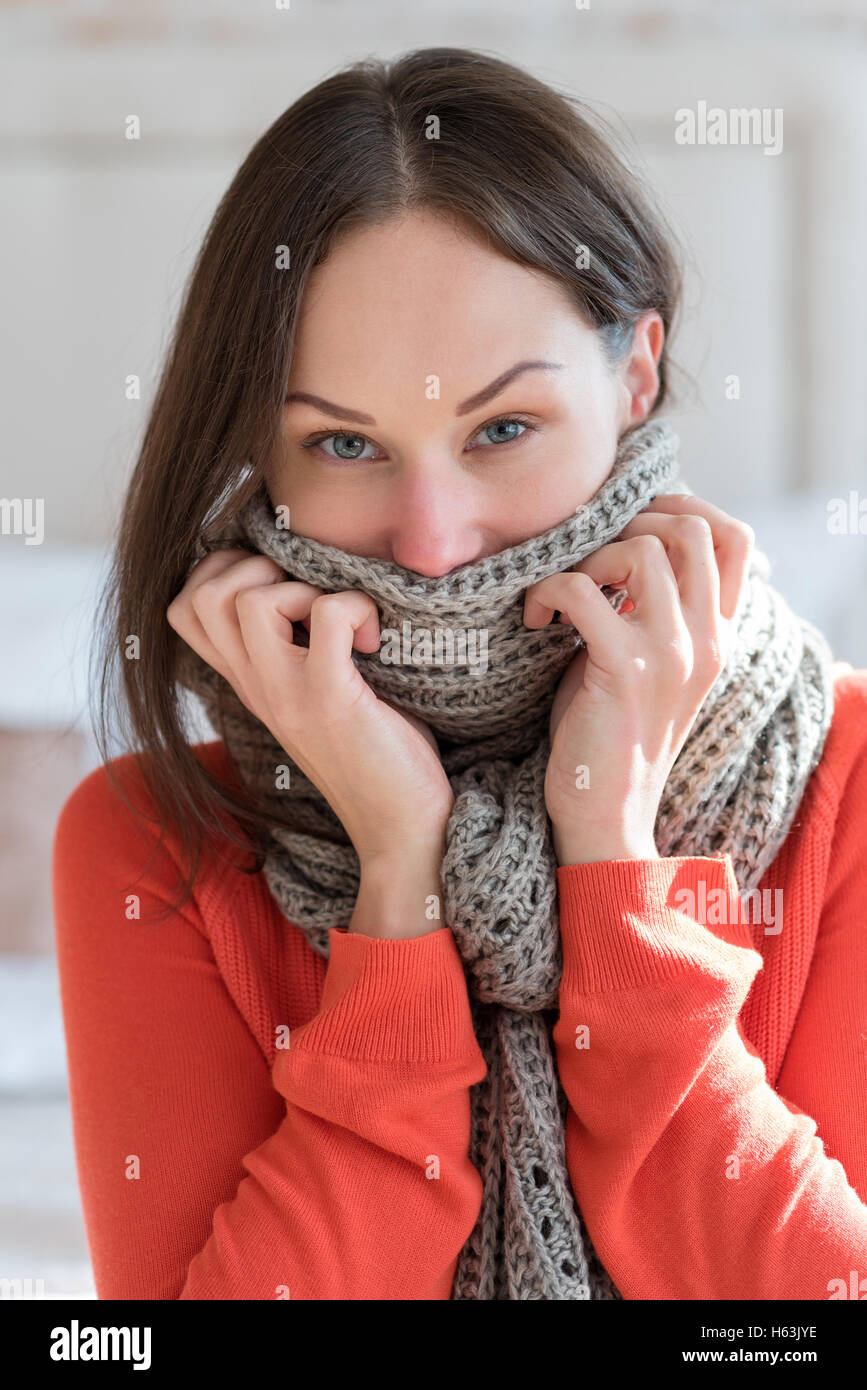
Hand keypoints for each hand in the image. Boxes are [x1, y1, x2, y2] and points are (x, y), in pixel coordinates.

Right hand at [167, 549, 454, 867]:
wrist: (401, 826)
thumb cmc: (375, 751)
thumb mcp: (313, 694)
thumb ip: (294, 650)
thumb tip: (306, 580)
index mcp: (248, 682)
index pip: (183, 609)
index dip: (221, 572)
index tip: (279, 584)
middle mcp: (255, 687)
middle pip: (201, 595)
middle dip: (256, 567)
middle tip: (307, 597)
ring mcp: (288, 695)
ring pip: (250, 601)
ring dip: (302, 588)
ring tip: (339, 621)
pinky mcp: (331, 699)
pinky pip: (327, 615)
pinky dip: (357, 607)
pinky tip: (374, 639)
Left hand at [523, 494, 754, 864]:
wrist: (606, 815)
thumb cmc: (608, 733)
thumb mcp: (646, 663)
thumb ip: (649, 608)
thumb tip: (615, 545)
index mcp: (715, 635)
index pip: (734, 538)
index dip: (683, 509)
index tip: (629, 527)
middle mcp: (705, 640)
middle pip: (691, 529)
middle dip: (628, 526)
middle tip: (587, 562)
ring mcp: (671, 654)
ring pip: (642, 549)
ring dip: (587, 559)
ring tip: (560, 597)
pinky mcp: (626, 672)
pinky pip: (584, 591)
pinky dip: (549, 591)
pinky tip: (537, 619)